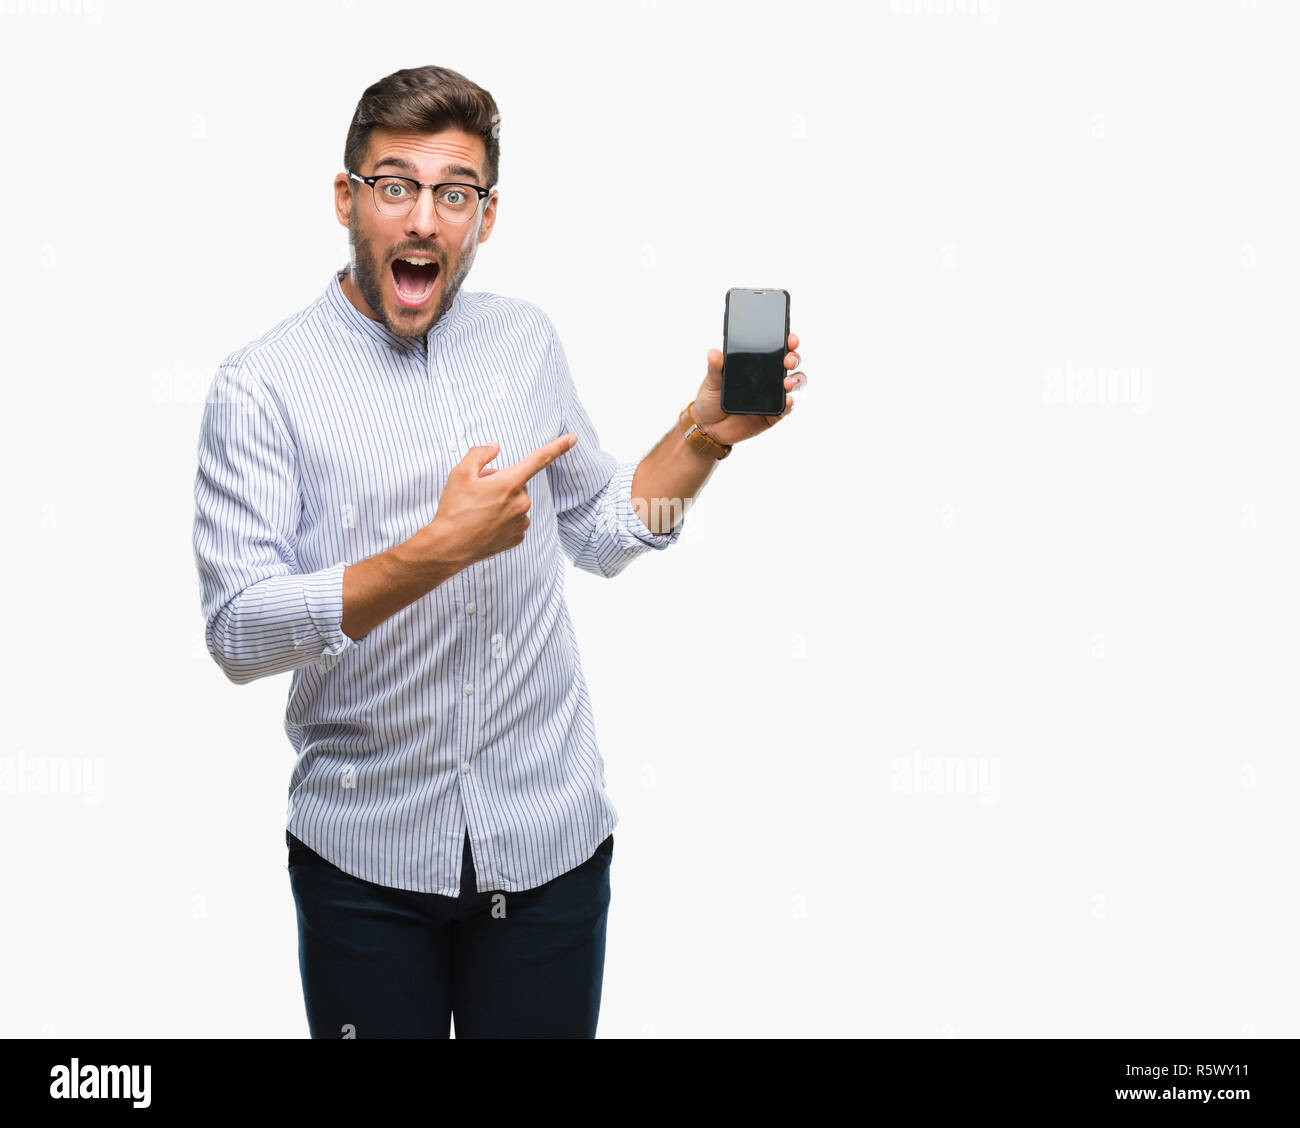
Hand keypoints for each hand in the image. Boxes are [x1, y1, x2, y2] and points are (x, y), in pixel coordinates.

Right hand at [425, 433, 576, 569]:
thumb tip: (495, 447)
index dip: (558, 446)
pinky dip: (503, 519)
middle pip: (517, 483)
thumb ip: (480, 453)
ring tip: (479, 511)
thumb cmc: (454, 508)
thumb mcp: (460, 473)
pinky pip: (515, 520)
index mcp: (510, 483)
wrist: (448, 546)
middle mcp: (521, 502)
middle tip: (478, 494)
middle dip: (501, 484)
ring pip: (516, 502)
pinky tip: (485, 524)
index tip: (573, 438)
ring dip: (502, 502)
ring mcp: (521, 522)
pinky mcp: (518, 537)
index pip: (539, 459)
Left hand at [689, 332, 806, 446]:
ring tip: (787, 382)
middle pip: (790, 363)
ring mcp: (773, 396)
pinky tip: (787, 400)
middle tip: (788, 359)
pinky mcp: (773, 415)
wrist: (708, 427)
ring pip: (795, 384)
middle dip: (794, 358)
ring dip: (796, 380)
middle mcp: (769, 378)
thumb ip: (715, 368)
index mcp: (756, 364)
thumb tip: (713, 353)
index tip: (790, 338)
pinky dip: (790, 404)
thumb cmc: (711, 400)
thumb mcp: (712, 381)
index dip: (787, 341)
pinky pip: (787, 408)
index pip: (776, 348)